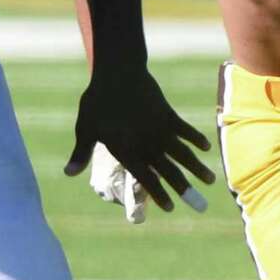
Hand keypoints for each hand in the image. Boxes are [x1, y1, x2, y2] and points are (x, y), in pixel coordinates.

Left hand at [66, 68, 213, 214]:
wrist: (118, 72)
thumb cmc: (97, 102)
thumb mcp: (86, 129)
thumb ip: (81, 153)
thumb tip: (68, 174)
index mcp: (127, 151)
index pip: (147, 179)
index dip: (159, 194)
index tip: (171, 208)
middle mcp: (148, 144)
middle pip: (170, 172)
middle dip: (185, 189)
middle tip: (200, 206)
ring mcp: (160, 129)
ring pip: (183, 154)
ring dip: (197, 168)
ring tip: (211, 181)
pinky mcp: (168, 114)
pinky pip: (185, 130)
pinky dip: (196, 139)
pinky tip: (205, 148)